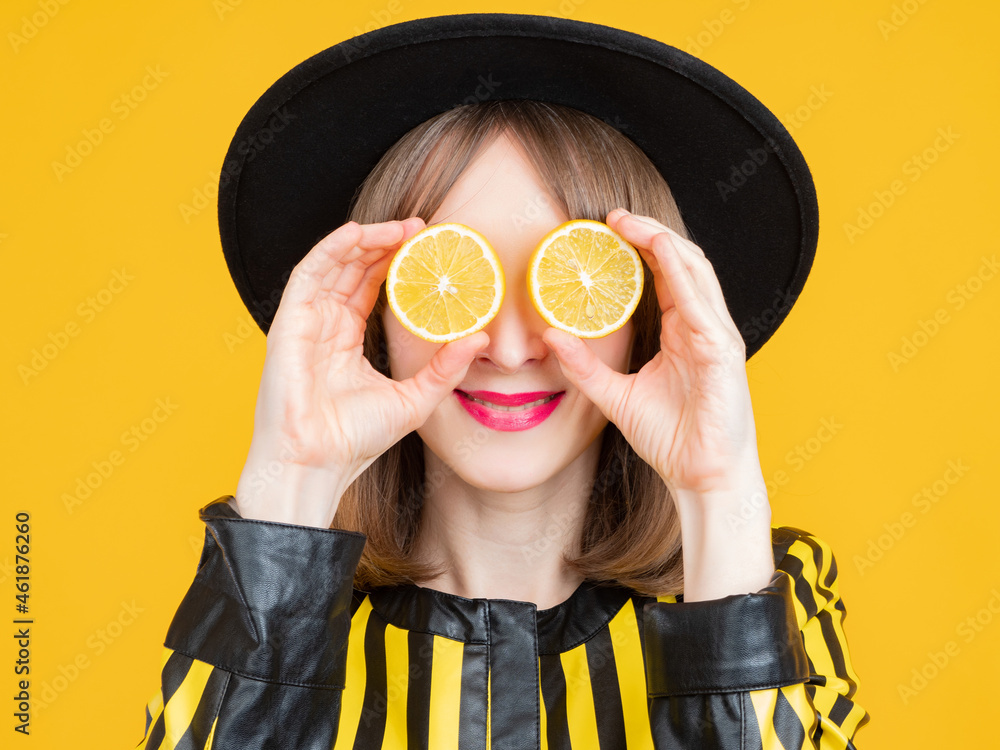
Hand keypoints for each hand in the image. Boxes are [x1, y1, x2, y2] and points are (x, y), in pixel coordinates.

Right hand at [236, 218, 488, 525]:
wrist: (317, 465)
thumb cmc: (354, 441)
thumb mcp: (414, 399)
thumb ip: (445, 368)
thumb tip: (481, 340)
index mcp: (347, 341)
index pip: (370, 287)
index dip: (396, 262)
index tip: (427, 245)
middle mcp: (324, 327)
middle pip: (353, 270)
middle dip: (385, 245)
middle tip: (420, 227)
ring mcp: (305, 323)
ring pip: (333, 265)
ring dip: (363, 241)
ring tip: (398, 227)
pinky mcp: (288, 324)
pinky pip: (309, 275)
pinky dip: (332, 249)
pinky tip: (359, 234)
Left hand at [541, 208, 761, 497]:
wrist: (701, 477)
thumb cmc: (671, 438)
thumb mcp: (615, 396)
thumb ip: (584, 367)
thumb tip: (550, 337)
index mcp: (684, 332)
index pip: (667, 275)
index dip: (641, 247)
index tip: (606, 229)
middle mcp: (703, 328)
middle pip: (682, 263)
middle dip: (650, 233)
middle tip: (613, 216)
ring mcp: (717, 337)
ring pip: (696, 271)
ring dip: (664, 241)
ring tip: (630, 223)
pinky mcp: (723, 352)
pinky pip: (702, 303)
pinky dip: (682, 272)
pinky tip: (660, 250)